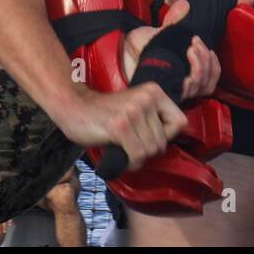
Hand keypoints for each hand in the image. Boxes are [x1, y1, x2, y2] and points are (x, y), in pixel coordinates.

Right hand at [56, 85, 185, 170]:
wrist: (73, 106)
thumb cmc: (105, 113)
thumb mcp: (136, 107)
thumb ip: (154, 119)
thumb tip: (168, 144)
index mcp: (153, 91)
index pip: (180, 122)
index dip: (167, 136)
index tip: (148, 136)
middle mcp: (146, 99)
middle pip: (163, 141)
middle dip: (147, 150)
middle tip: (130, 144)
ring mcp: (133, 112)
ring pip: (150, 150)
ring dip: (137, 157)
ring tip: (124, 148)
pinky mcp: (120, 127)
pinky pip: (138, 155)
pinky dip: (130, 162)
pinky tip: (120, 154)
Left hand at [122, 24, 218, 102]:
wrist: (123, 58)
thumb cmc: (142, 50)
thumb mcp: (161, 34)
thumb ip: (174, 20)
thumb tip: (184, 3)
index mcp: (186, 75)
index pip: (211, 76)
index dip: (214, 63)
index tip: (209, 48)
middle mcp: (184, 86)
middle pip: (208, 80)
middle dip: (207, 58)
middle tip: (196, 42)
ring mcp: (178, 90)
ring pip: (203, 84)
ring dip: (202, 63)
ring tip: (192, 48)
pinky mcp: (171, 92)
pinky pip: (191, 89)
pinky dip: (195, 73)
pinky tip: (189, 57)